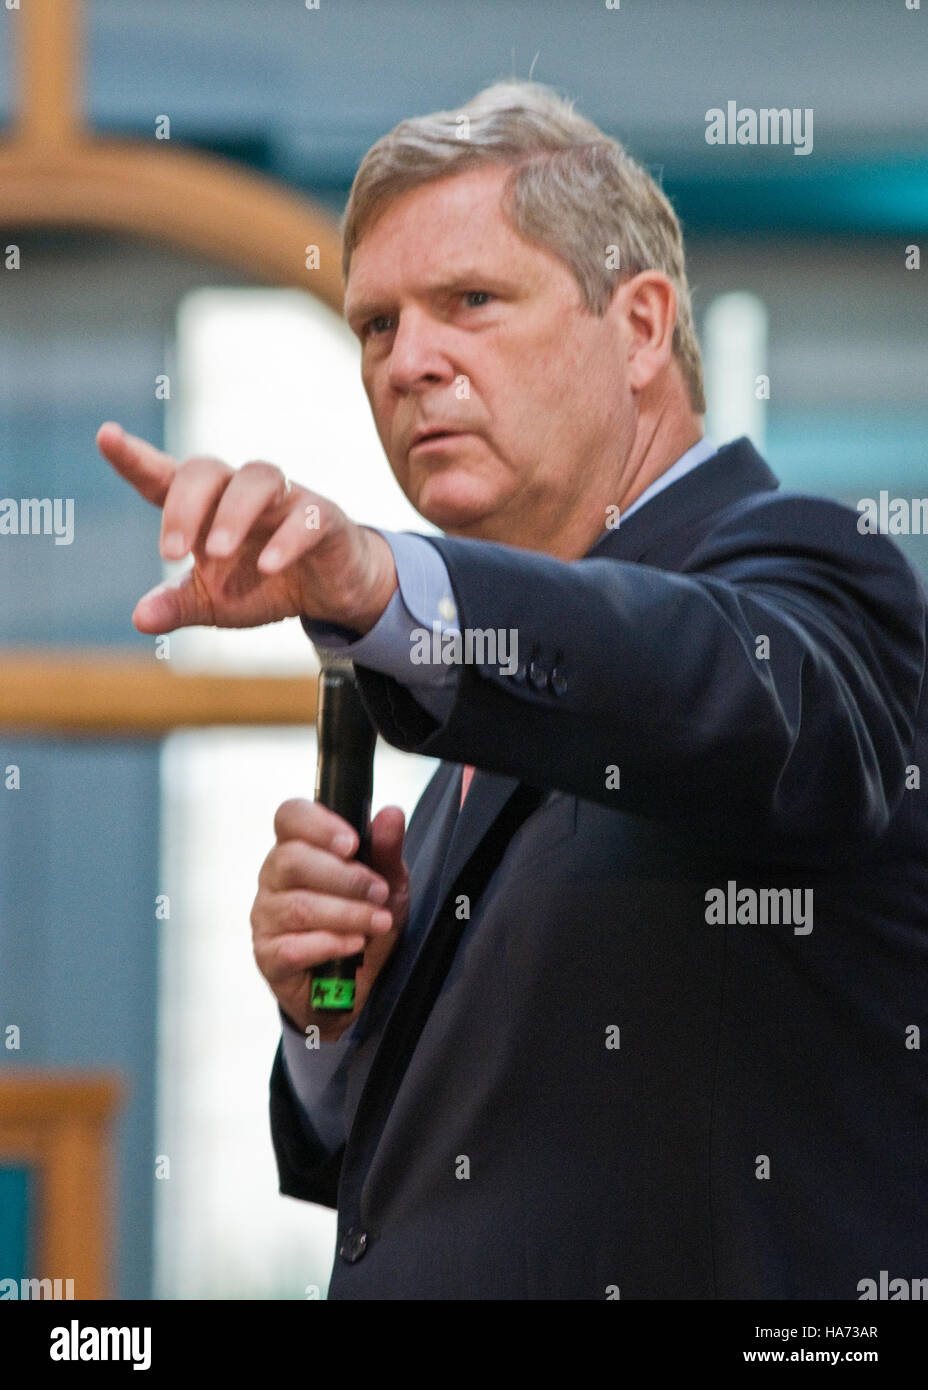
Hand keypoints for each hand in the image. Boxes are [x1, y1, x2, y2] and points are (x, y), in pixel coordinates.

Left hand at [95, 422, 397, 633]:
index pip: (164, 476)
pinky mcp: (324, 517)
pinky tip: (267, 567)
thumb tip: (140, 619)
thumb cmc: (263, 584)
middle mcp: (241, 493)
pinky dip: (286, 539)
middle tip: (170, 553)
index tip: (107, 436)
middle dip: (184, 507)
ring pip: (258, 478)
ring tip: (216, 552)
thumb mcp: (215, 603)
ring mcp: (285, 500)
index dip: (135, 457)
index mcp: (206, 508)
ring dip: (232, 513)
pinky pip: (306, 515)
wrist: (328, 591)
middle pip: (207, 470)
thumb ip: (178, 605)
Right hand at [251, 799, 409, 1039]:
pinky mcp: (268, 956)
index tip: (352, 844)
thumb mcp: (389, 883)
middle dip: (344, 878)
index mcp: (299, 846)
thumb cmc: (366, 921)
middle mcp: (274, 877)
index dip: (318, 825)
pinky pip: (292, 947)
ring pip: (298, 907)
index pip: (290, 816)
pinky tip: (354, 945)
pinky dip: (330, 945)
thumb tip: (391, 814)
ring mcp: (266, 917)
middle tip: (379, 892)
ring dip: (346, 914)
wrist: (362, 982)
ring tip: (378, 922)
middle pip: (292, 861)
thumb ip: (386, 849)